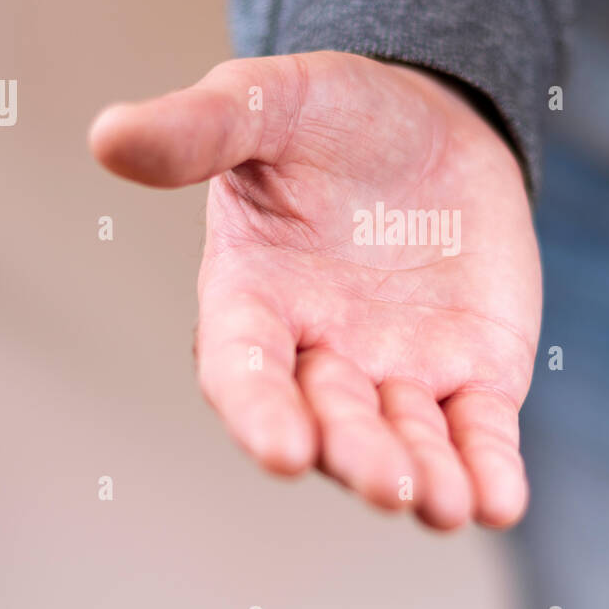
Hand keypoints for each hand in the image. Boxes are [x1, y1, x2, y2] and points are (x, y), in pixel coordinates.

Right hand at [89, 51, 541, 530]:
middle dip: (357, 454)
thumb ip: (200, 128)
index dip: (260, 413)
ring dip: (425, 478)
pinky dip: (488, 469)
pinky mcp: (472, 374)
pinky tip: (499, 503)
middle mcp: (322, 353)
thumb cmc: (334, 115)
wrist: (436, 122)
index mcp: (255, 300)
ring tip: (445, 504)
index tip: (283, 451)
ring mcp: (400, 371)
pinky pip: (479, 430)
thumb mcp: (270, 104)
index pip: (244, 371)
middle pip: (333, 421)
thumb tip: (109, 136)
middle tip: (387, 484)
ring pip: (407, 441)